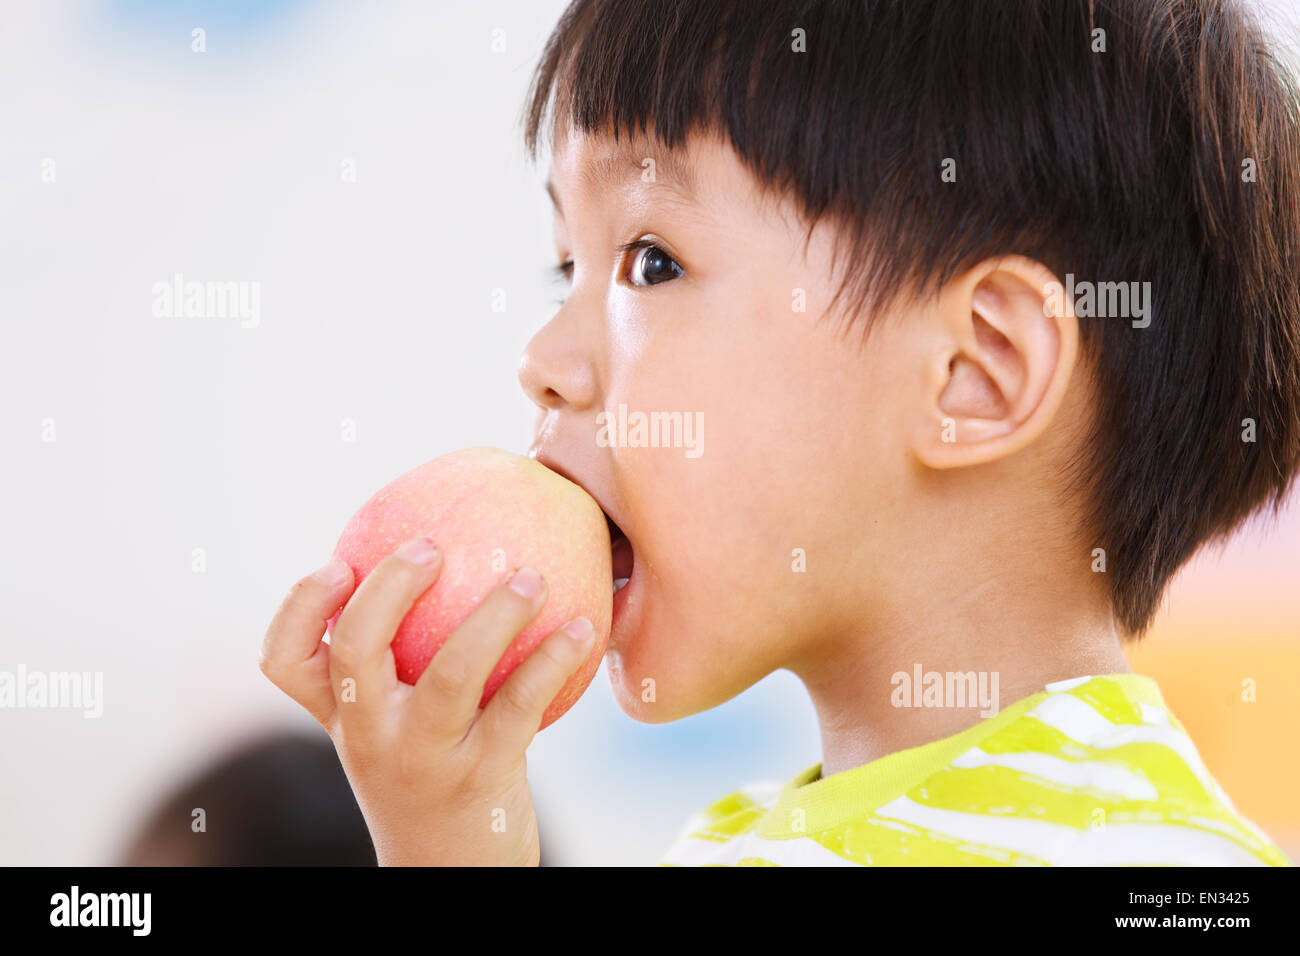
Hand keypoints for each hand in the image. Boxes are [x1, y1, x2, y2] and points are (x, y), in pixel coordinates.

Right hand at [259, 535, 595, 865]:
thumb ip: (404, 666)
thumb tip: (457, 560)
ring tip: (530, 577)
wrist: (454, 874)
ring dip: (495, 616)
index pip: (285, 661)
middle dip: (389, 587)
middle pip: (355, 651)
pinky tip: (582, 627)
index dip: (300, 607)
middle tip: (433, 546)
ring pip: (451, 674)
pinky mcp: (482, 775)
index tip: (339, 562)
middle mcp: (371, 736)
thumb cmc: (431, 778)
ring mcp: (424, 758)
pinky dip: (552, 660)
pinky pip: (519, 705)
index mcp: (342, 717)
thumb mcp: (397, 731)